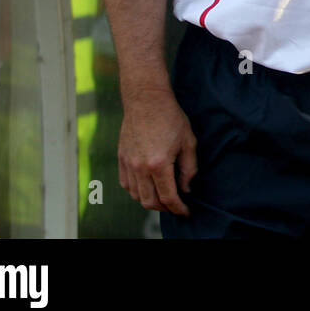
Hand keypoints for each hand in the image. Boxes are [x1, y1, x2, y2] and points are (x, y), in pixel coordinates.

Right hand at [117, 86, 196, 214]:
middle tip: (175, 205)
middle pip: (150, 201)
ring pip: (136, 196)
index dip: (178, 208)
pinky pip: (126, 184)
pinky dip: (136, 191)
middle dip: (165, 208)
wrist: (146, 99)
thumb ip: (188, 168)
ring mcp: (128, 163)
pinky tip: (147, 187)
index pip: (168, 197)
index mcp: (159, 164)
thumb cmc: (170, 117)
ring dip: (150, 201)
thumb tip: (186, 188)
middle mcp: (140, 167)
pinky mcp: (121, 158)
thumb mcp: (188, 141)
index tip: (185, 211)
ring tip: (163, 196)